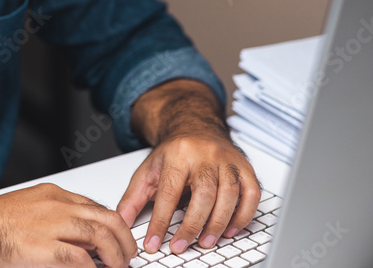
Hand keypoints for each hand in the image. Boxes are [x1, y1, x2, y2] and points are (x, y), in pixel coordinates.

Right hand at [0, 183, 137, 266]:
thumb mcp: (23, 212)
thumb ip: (48, 220)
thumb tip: (71, 241)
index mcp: (50, 194)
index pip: (93, 205)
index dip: (110, 224)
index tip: (116, 238)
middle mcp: (56, 205)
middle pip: (106, 216)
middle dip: (123, 237)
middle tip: (127, 254)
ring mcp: (51, 225)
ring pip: (101, 234)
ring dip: (116, 254)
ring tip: (119, 266)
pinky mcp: (43, 249)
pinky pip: (80, 260)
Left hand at [117, 78, 260, 254]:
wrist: (195, 126)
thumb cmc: (174, 152)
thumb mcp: (148, 170)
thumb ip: (133, 197)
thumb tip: (121, 221)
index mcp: (178, 154)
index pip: (169, 192)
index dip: (161, 221)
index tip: (153, 243)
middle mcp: (205, 154)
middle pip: (203, 193)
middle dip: (192, 225)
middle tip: (180, 246)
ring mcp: (227, 159)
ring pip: (229, 194)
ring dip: (218, 223)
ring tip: (205, 242)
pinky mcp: (244, 166)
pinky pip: (251, 193)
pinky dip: (243, 215)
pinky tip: (230, 229)